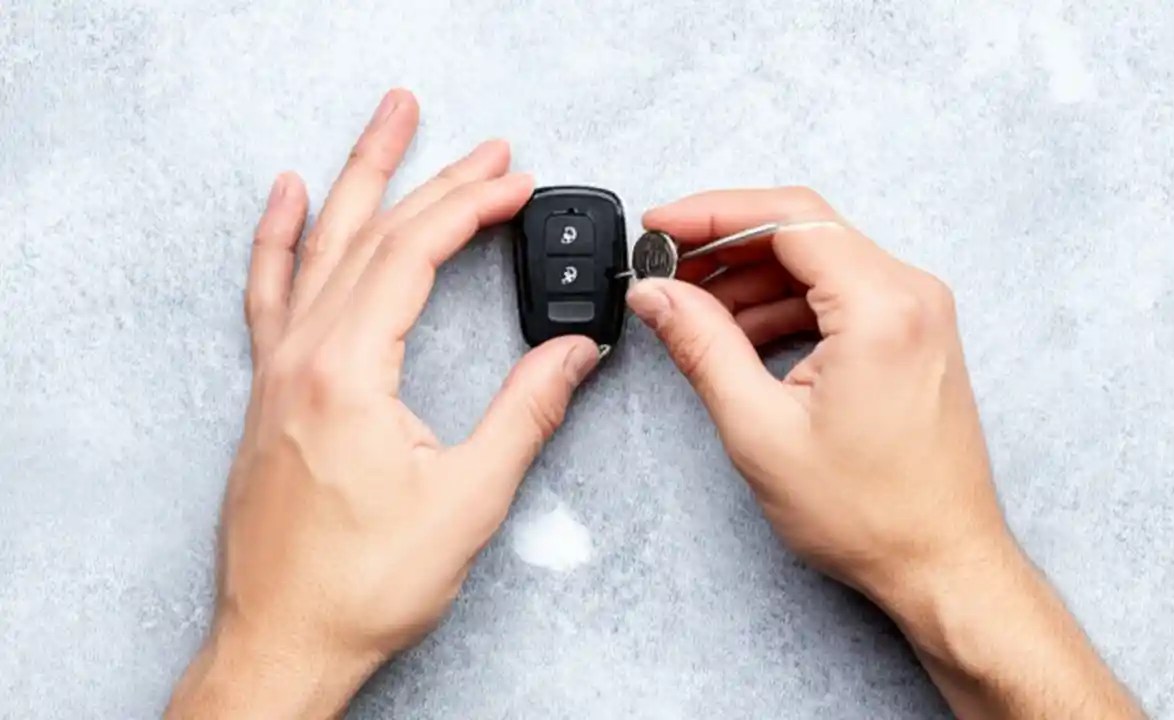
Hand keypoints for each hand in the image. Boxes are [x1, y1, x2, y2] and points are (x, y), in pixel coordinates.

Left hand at [167, 90, 599, 718]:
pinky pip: (269, 289)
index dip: (471, 207)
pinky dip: (279, 236)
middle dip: (434, 178)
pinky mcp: (270, 389)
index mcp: (348, 372)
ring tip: (386, 124)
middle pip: (371, 234)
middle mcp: (302, 356)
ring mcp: (277, 368)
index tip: (515, 183)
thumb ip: (526, 412)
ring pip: (319, 246)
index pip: (413, 253)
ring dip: (358, 177)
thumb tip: (574, 355)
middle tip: (484, 145)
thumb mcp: (468, 499)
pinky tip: (289, 199)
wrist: (283, 640)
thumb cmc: (360, 585)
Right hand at [628, 188, 1141, 718]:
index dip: (712, 214)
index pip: (787, 219)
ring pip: (819, 262)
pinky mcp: (913, 337)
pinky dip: (786, 303)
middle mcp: (911, 296)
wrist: (941, 563)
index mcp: (881, 307)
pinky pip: (840, 294)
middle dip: (726, 243)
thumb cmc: (871, 514)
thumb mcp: (761, 430)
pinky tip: (742, 333)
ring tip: (693, 307)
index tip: (660, 227)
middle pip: (803, 232)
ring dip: (752, 275)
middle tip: (667, 268)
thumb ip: (703, 346)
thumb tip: (658, 293)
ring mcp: (918, 315)